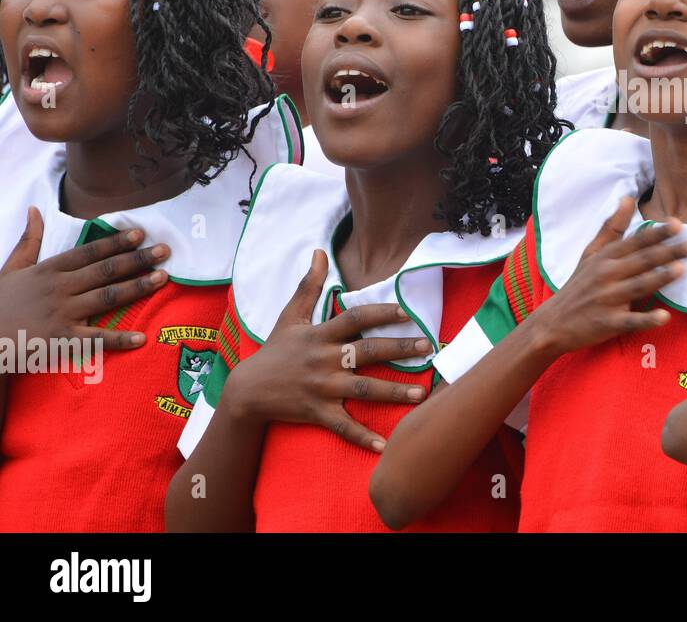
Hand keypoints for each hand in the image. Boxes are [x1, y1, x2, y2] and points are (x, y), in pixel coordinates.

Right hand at [0, 206, 169, 353]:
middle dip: (137, 259)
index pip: (88, 252)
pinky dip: (119, 339)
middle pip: (104, 270)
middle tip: (165, 251)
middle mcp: (59, 288)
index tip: (140, 234)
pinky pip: (96, 339)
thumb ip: (28, 240)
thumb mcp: (11, 267)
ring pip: (107, 297)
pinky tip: (142, 337)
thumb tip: (36, 209)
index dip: (115, 242)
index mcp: (48, 270)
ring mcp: (62, 313)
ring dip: (137, 287)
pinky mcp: (61, 340)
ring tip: (162, 278)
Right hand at [223, 250, 432, 451]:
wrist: (246, 391)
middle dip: (399, 349)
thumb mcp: (289, 316)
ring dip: (394, 392)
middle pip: (367, 351)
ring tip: (422, 393)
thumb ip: (308, 285)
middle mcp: (324, 360)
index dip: (380, 313)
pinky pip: (343, 427)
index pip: (354, 318)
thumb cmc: (274, 351)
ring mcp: (321, 388)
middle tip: (429, 346)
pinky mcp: (317, 413)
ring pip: (363, 389)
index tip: (407, 312)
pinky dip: (363, 438)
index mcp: (319, 335)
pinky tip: (385, 446)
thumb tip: (318, 251)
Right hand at [531, 196, 686, 356]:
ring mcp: (607, 299)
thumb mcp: (590, 252)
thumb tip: (628, 197)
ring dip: (659, 278)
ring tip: (681, 270)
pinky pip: (629, 321)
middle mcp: (607, 275)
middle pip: (642, 261)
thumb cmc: (579, 284)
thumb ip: (612, 227)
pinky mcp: (607, 323)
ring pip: (637, 286)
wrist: (553, 322)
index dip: (657, 233)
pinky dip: (646, 319)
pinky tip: (664, 317)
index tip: (678, 224)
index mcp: (606, 257)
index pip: (636, 242)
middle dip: (668, 252)